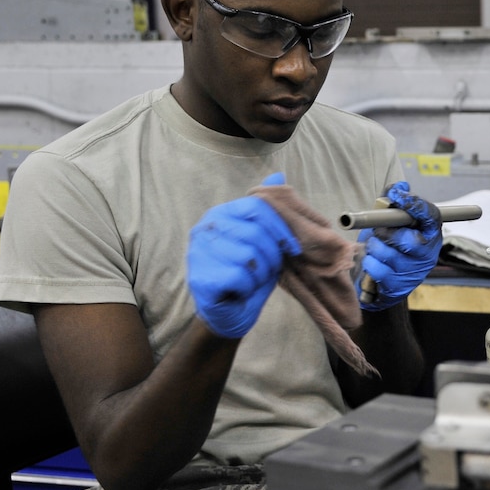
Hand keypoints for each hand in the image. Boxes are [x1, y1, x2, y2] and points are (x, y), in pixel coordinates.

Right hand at [187, 173, 300, 337]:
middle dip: (272, 255)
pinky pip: (240, 276)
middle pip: (255, 232)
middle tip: (268, 269)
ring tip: (253, 279)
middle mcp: (204, 228)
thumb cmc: (249, 274)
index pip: (257, 206)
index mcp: (220, 214)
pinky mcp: (200, 277)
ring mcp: (198, 252)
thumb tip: (278, 176)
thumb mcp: (264, 240)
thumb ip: (268, 210)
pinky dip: (249, 287)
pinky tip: (241, 290)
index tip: (292, 247)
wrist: (230, 313)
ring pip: (249, 256)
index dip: (281, 228)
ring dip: (261, 273)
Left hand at [358, 181, 441, 310]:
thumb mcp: (392, 223)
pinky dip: (368, 261)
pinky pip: (376, 269)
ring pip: (388, 254)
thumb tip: (400, 185)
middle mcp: (426, 255)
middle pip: (408, 240)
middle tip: (377, 230)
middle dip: (386, 232)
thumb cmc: (389, 247)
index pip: (431, 217)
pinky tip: (371, 261)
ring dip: (374, 247)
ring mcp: (413, 273)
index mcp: (430, 235)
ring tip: (374, 246)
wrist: (380, 284)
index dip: (415, 204)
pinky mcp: (397, 287)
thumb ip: (394, 203)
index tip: (397, 195)